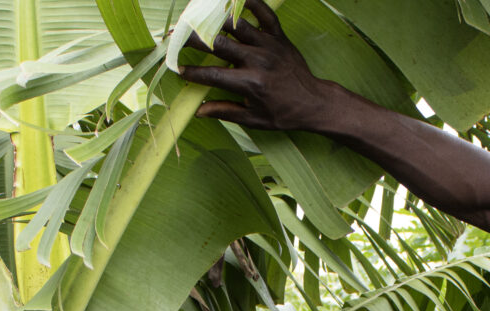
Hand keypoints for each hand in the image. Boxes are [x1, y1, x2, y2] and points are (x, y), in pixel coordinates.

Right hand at [177, 0, 344, 133]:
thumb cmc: (282, 114)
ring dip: (214, 19)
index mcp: (250, 83)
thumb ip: (225, 111)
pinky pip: (264, 13)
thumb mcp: (253, 120)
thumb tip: (199, 111)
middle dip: (193, 40)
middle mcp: (257, 60)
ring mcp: (269, 45)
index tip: (177, 70)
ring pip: (236, 24)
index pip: (212, 75)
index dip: (192, 73)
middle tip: (175, 36)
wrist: (314, 102)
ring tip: (196, 16)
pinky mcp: (279, 36)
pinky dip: (250, 2)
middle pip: (218, 44)